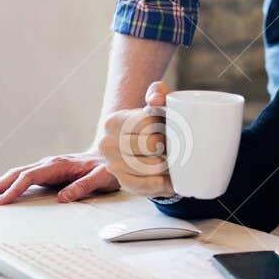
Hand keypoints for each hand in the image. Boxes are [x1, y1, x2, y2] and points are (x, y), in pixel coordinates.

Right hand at [0, 149, 120, 204]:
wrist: (110, 155)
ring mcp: (46, 167)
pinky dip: (8, 184)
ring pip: (16, 174)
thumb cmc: (107, 168)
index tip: (2, 201)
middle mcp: (49, 164)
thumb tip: (63, 198)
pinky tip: (0, 192)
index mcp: (58, 165)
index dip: (14, 189)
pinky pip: (23, 178)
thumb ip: (84, 186)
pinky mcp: (46, 173)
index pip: (30, 176)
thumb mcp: (102, 178)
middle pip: (16, 173)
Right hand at [97, 81, 175, 197]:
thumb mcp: (157, 103)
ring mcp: (112, 166)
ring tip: (172, 160)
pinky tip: (168, 178)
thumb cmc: (155, 123)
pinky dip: (163, 183)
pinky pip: (148, 186)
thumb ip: (158, 92)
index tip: (165, 127)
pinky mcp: (123, 183)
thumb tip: (155, 100)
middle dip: (168, 145)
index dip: (163, 126)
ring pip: (152, 167)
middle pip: (151, 145)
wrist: (148, 146)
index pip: (147, 123)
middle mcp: (106, 144)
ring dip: (169, 165)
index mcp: (113, 122)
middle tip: (171, 145)